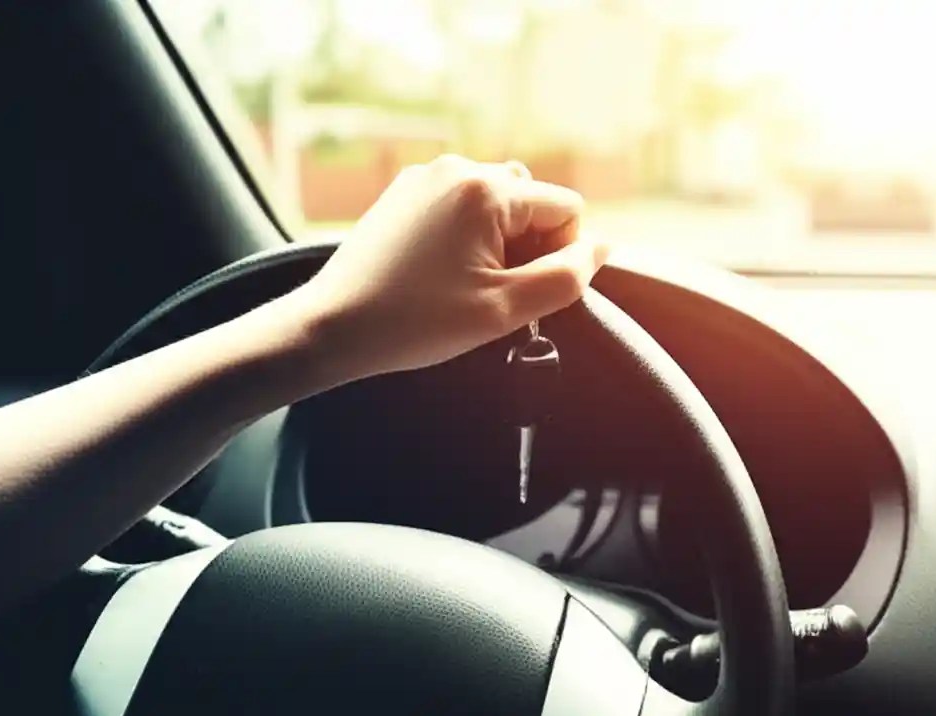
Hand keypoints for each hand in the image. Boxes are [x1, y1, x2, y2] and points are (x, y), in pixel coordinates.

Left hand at [288, 154, 607, 384]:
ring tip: (465, 283)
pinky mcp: (404, 193)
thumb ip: (567, 278)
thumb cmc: (416, 322)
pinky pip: (461, 205)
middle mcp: (458, 169)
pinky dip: (467, 235)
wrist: (333, 327)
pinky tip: (439, 273)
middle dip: (529, 245)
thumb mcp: (505, 310)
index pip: (566, 209)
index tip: (522, 292)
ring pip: (498, 202)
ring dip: (499, 240)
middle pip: (532, 200)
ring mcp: (427, 177)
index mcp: (487, 190)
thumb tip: (602, 248)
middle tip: (492, 291)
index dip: (561, 257)